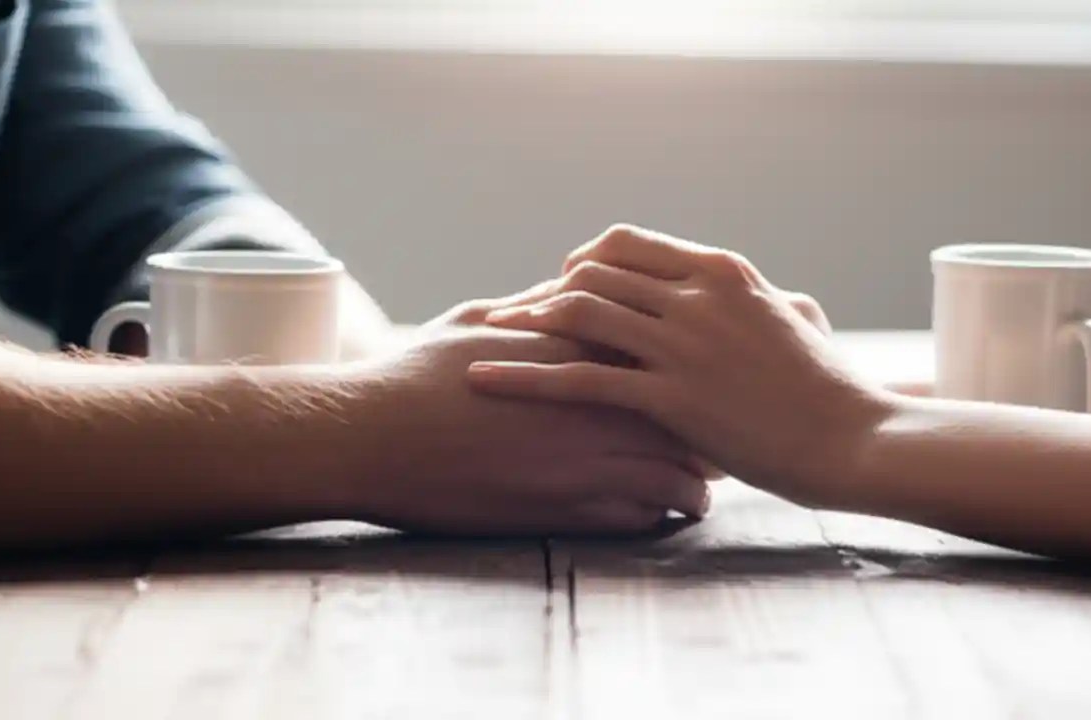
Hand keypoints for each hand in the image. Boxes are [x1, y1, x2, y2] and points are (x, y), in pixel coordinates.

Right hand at [346, 318, 709, 534]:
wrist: (372, 438)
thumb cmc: (415, 373)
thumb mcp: (474, 322)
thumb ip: (530, 310)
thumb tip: (560, 294)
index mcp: (574, 348)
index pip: (659, 350)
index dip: (687, 366)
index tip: (699, 375)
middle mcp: (591, 401)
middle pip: (683, 414)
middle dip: (706, 428)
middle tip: (719, 436)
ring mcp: (582, 459)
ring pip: (674, 473)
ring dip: (695, 481)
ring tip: (704, 485)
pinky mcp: (563, 509)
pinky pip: (639, 515)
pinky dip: (659, 512)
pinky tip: (662, 511)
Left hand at [466, 225, 889, 506]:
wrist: (856, 438)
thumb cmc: (831, 389)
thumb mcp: (799, 323)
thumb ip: (772, 301)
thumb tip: (778, 301)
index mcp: (722, 272)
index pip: (627, 243)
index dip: (583, 261)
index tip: (560, 283)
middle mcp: (697, 296)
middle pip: (593, 273)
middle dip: (543, 291)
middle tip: (512, 313)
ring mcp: (683, 344)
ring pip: (579, 313)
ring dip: (524, 323)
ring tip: (485, 336)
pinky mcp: (673, 396)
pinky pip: (580, 379)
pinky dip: (524, 377)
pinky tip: (484, 381)